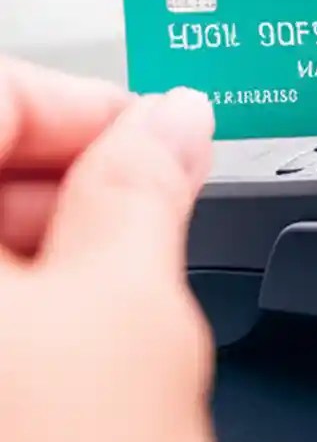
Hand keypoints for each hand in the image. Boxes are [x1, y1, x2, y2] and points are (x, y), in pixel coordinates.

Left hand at [0, 58, 216, 441]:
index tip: (158, 132)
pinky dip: (3, 305)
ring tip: (111, 294)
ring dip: (30, 246)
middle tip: (151, 208)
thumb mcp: (126, 318)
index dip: (81, 102)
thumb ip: (148, 191)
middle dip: (57, 179)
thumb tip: (174, 125)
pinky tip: (59, 339)